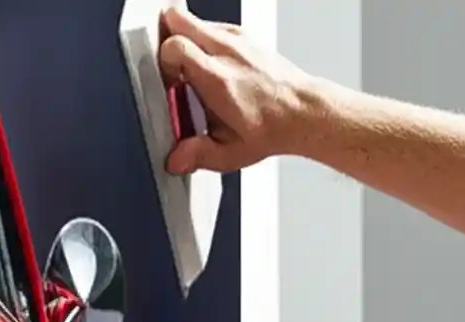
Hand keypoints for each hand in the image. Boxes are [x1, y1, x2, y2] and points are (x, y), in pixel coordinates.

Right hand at [158, 6, 317, 172]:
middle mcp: (227, 53)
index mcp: (217, 80)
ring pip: (194, 20)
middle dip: (166, 38)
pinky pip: (211, 26)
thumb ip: (199, 155)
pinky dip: (202, 39)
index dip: (161, 63)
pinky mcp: (244, 36)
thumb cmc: (271, 127)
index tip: (168, 83)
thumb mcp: (231, 153)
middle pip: (179, 19)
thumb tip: (175, 159)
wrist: (303, 112)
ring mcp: (237, 40)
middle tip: (170, 64)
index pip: (174, 47)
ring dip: (184, 38)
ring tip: (191, 67)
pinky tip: (208, 63)